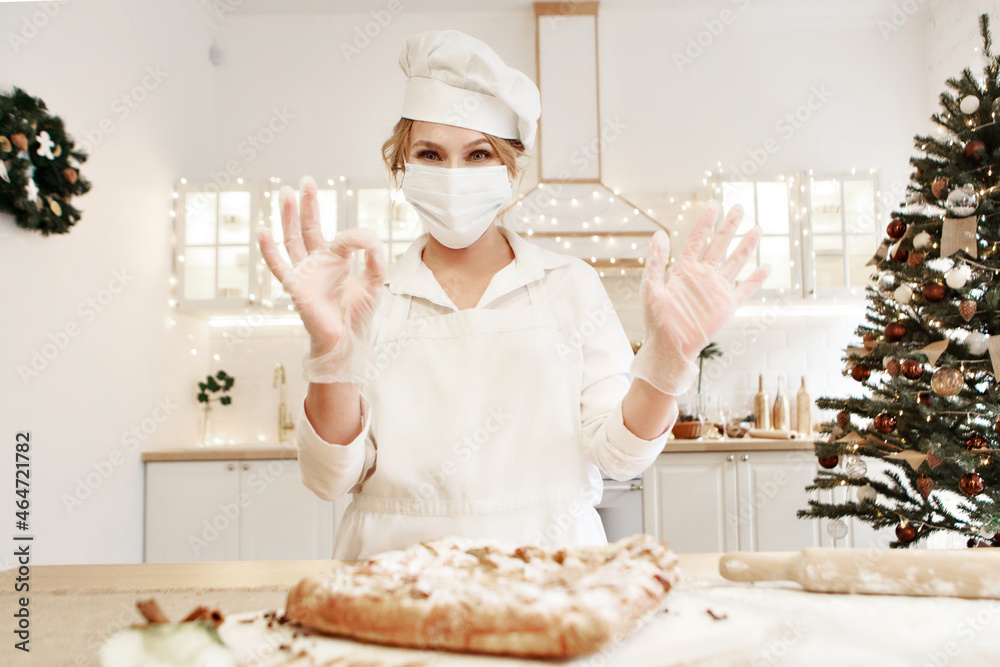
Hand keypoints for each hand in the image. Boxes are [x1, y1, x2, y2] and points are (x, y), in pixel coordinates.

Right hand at [258, 176, 385, 382]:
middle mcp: (318, 263)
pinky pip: (278, 266)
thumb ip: (375, 261)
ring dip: (289, 217)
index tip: (368, 239)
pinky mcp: (295, 286)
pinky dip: (269, 249)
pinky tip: (262, 231)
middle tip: (306, 180)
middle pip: (310, 228)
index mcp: (337, 261)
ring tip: (285, 192)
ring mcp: (305, 273)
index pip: (343, 238)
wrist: (346, 341)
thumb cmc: (358, 315)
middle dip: (308, 204)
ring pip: (293, 239)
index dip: (356, 236)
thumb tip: (374, 239)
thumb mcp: (375, 284)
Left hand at [631, 201, 768, 395]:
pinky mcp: (726, 307)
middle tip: (740, 207)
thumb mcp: (651, 287)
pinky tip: (766, 268)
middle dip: (729, 227)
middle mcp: (702, 276)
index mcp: (683, 270)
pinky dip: (755, 280)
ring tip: (757, 229)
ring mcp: (716, 290)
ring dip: (746, 247)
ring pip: (735, 263)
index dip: (706, 223)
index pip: (697, 240)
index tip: (714, 205)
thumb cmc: (656, 320)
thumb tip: (660, 233)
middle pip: (719, 246)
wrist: (668, 347)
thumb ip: (655, 261)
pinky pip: (745, 291)